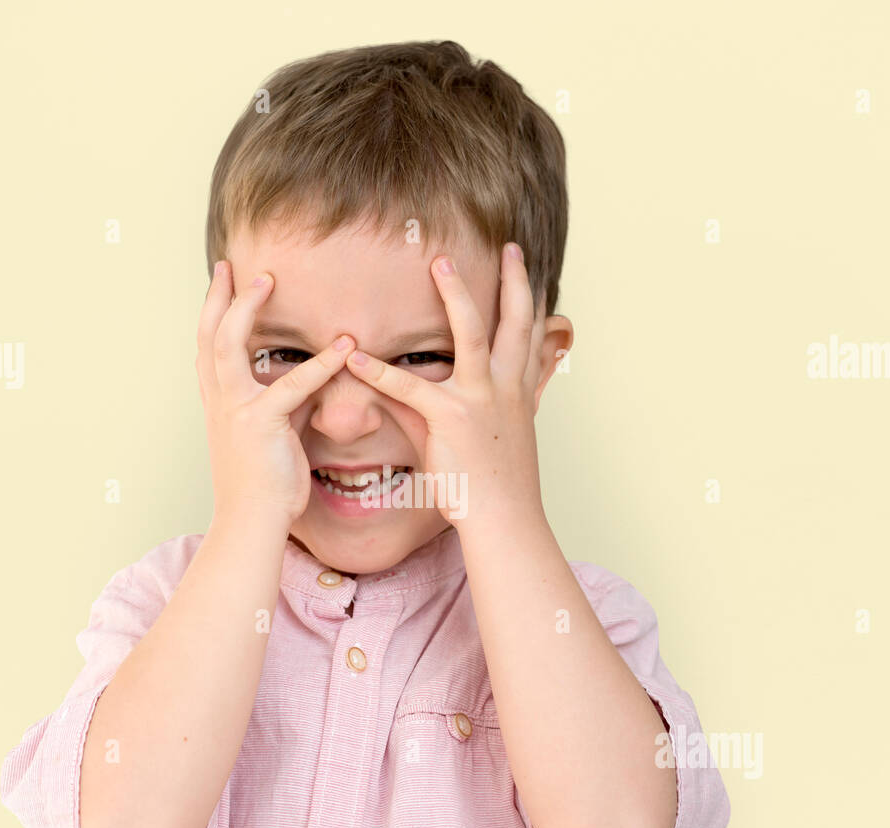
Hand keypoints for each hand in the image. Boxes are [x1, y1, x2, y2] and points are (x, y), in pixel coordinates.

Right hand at [196, 262, 354, 526]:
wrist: (251, 522)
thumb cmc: (265, 486)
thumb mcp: (275, 436)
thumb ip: (290, 404)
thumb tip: (313, 383)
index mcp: (219, 404)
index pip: (209, 348)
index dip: (215, 313)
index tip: (224, 283)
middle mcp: (219, 401)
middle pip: (208, 335)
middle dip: (218, 297)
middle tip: (232, 265)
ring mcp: (235, 410)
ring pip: (229, 345)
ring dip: (247, 309)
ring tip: (268, 281)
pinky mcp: (260, 423)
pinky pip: (292, 385)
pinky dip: (320, 363)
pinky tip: (344, 346)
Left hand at [342, 244, 545, 527]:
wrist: (505, 520)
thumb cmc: (497, 485)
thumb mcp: (494, 440)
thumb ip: (466, 407)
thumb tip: (440, 394)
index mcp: (519, 392)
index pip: (532, 337)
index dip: (534, 301)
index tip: (530, 270)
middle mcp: (507, 388)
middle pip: (517, 321)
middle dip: (514, 280)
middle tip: (508, 245)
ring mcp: (482, 399)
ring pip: (473, 333)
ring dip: (455, 295)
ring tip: (438, 263)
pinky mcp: (452, 419)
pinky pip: (410, 387)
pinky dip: (379, 371)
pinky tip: (355, 356)